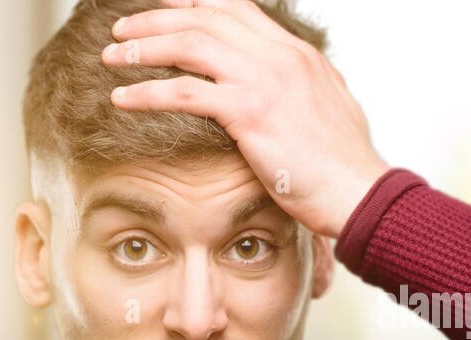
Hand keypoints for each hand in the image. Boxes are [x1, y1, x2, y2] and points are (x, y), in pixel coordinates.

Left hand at [102, 0, 389, 237]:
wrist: (359, 191)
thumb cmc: (342, 165)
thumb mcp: (326, 110)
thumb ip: (299, 90)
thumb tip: (285, 91)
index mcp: (297, 53)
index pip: (238, 9)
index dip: (195, 3)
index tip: (163, 6)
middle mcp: (280, 56)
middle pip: (206, 17)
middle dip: (157, 18)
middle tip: (122, 28)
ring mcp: (265, 80)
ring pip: (190, 45)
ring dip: (143, 48)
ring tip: (111, 56)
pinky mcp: (251, 112)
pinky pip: (185, 92)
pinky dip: (147, 92)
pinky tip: (121, 97)